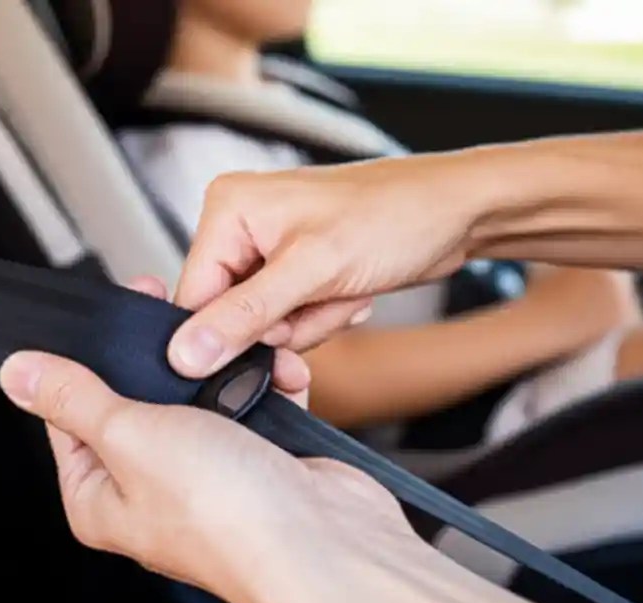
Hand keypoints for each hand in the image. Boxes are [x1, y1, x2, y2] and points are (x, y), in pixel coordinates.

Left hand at [0, 279, 416, 602]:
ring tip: (243, 346)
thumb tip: (17, 374)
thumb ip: (74, 398)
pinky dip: (270, 385)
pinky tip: (281, 376)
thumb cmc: (225, 514)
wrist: (324, 544)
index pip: (72, 416)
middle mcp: (153, 492)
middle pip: (141, 399)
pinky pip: (255, 406)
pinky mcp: (261, 464)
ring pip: (204, 397)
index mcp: (103, 499)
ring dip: (228, 367)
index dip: (89, 359)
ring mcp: (211, 478)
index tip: (114, 311)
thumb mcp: (130, 436)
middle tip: (182, 315)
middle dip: (169, 357)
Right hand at [168, 152, 486, 377]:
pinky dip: (323, 318)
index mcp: (227, 210)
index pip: (191, 298)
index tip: (266, 350)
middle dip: (281, 328)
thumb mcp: (312, 271)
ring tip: (344, 292)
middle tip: (321, 309)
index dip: (225, 336)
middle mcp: (241, 227)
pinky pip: (292, 320)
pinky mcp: (298, 271)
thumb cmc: (394, 217)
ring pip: (264, 327)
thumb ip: (244, 315)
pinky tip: (352, 293)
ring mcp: (270, 250)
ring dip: (309, 324)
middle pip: (228, 317)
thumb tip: (185, 353)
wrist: (457, 213)